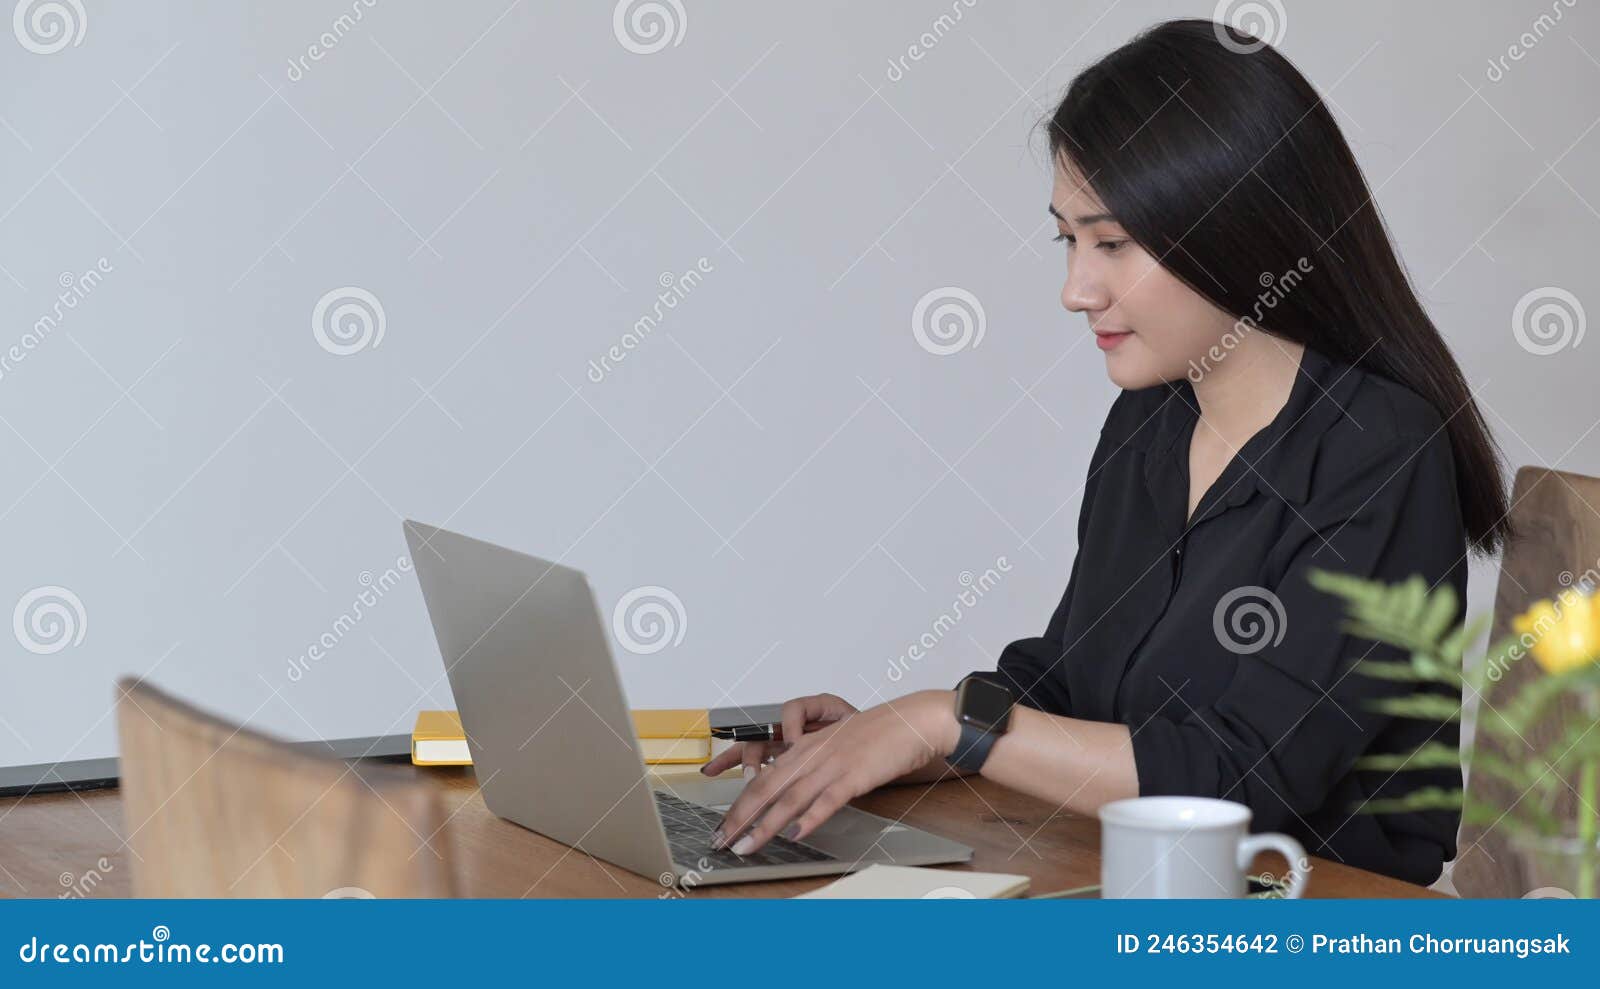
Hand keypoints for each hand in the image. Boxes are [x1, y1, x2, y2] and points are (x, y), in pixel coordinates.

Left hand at [710, 689, 958, 855]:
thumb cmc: (877, 736)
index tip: (723, 827)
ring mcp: (831, 764)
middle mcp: (811, 755)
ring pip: (789, 798)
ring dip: (764, 826)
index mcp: (804, 748)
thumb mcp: (836, 749)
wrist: (910, 721)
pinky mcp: (854, 775)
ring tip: (746, 846)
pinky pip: (827, 799)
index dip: (739, 804)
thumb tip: (796, 803)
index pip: (762, 779)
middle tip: (720, 841)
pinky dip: (810, 818)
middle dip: (739, 818)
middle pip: (765, 788)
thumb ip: (813, 770)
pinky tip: (796, 834)